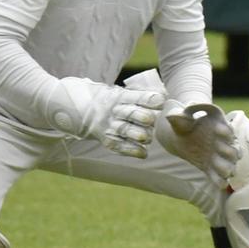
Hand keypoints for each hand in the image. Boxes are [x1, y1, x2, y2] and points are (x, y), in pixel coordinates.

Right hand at [50, 77, 164, 156]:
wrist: (82, 110)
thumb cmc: (112, 101)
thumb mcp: (122, 94)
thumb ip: (142, 96)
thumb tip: (165, 96)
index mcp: (118, 96)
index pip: (134, 96)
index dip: (148, 98)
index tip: (161, 100)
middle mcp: (113, 111)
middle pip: (128, 113)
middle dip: (140, 116)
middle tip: (151, 120)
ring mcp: (108, 125)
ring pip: (123, 130)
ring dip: (136, 134)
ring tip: (147, 138)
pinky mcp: (106, 138)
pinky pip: (118, 145)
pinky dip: (131, 150)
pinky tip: (143, 153)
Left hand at [162, 101, 239, 185]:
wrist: (182, 138)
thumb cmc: (184, 124)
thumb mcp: (181, 118)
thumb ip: (179, 117)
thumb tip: (170, 116)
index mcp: (218, 126)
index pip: (227, 128)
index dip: (225, 130)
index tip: (217, 130)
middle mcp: (223, 142)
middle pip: (234, 149)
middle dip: (229, 151)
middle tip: (219, 149)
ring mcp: (219, 156)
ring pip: (230, 165)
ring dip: (228, 168)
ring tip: (225, 171)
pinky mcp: (212, 167)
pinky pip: (219, 177)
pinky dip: (221, 182)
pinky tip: (220, 185)